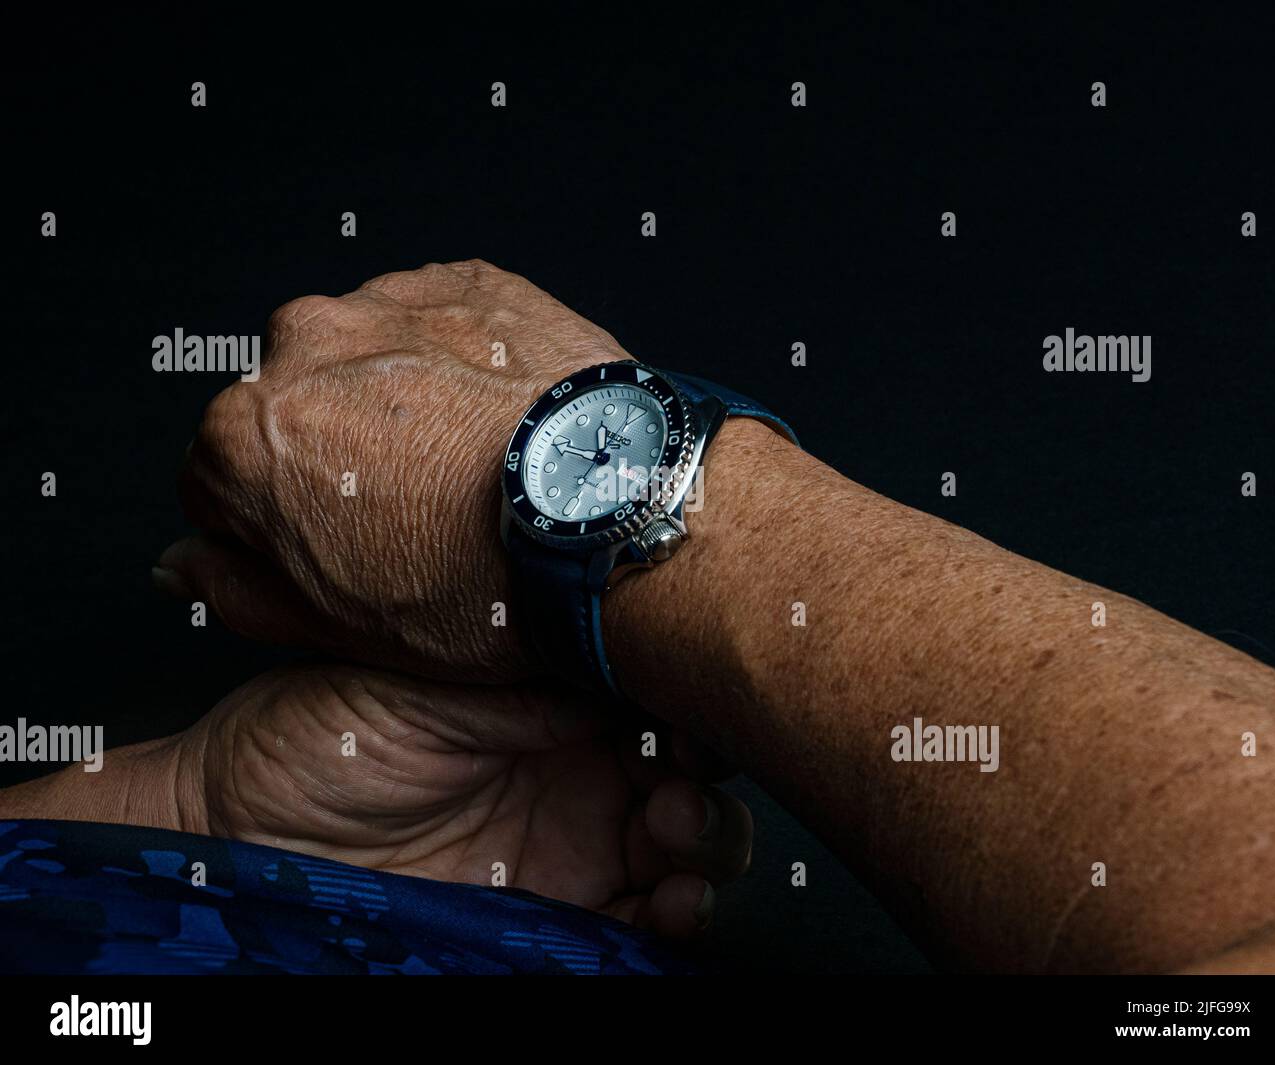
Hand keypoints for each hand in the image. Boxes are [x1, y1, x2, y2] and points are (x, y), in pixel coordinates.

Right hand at [163, 260, 636, 681]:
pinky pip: (442, 322)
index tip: (337, 538)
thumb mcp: (338, 626)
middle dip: (337, 449)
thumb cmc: (484, 583)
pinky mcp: (468, 280)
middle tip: (415, 506)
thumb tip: (183, 565)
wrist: (611, 514)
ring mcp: (388, 301)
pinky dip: (463, 361)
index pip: (218, 478)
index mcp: (244, 435)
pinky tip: (504, 421)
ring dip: (401, 397)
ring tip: (473, 462)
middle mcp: (301, 347)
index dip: (279, 519)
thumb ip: (237, 589)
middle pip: (295, 406)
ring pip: (369, 357)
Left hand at [173, 664, 751, 937]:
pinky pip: (638, 918)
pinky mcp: (552, 910)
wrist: (242, 824)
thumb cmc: (317, 730)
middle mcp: (574, 764)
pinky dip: (675, 914)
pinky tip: (671, 902)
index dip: (690, 704)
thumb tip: (622, 667)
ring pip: (684, 844)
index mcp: (549, 698)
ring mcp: (571, 840)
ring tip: (675, 840)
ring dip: (707, 845)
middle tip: (677, 785)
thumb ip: (529, 687)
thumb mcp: (425, 691)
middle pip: (688, 771)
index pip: (652, 696)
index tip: (691, 715)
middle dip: (707, 781)